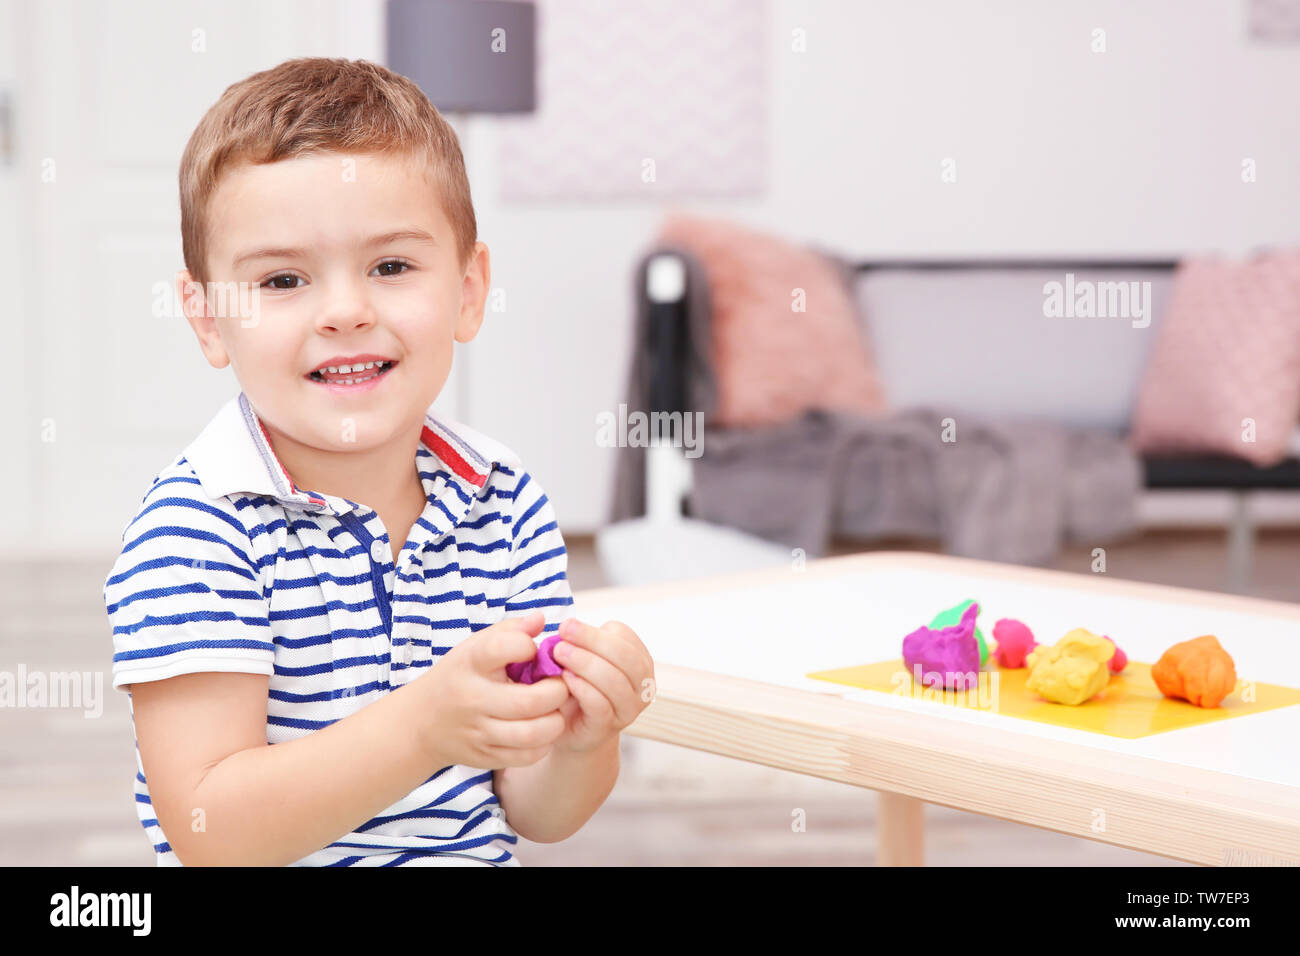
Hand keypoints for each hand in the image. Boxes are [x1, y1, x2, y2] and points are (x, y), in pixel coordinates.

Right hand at [413, 609, 569, 769]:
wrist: (421, 722)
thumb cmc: (459, 676)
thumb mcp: (475, 646)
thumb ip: (510, 630)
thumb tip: (540, 619)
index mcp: (471, 664)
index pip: (504, 648)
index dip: (528, 645)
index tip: (532, 650)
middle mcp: (473, 698)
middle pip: (529, 701)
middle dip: (558, 691)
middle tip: (560, 684)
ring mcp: (478, 731)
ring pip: (532, 734)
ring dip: (555, 721)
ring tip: (555, 709)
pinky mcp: (485, 756)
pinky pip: (527, 756)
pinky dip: (545, 743)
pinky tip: (543, 729)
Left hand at [549, 617, 654, 753]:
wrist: (570, 728)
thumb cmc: (576, 686)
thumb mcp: (582, 658)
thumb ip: (580, 642)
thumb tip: (566, 626)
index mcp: (638, 660)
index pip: (625, 637)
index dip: (595, 631)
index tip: (567, 627)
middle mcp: (642, 683)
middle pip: (625, 656)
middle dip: (592, 641)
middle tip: (563, 634)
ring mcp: (629, 708)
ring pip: (615, 680)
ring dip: (585, 663)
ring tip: (559, 653)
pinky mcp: (609, 726)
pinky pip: (600, 704)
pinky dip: (582, 688)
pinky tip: (566, 678)